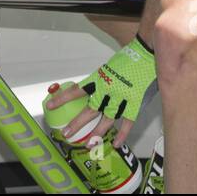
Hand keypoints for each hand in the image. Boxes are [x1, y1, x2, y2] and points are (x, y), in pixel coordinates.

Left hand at [48, 35, 156, 149]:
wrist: (146, 52)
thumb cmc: (127, 58)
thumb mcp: (108, 67)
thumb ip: (100, 80)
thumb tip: (90, 91)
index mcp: (98, 78)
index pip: (76, 91)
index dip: (62, 99)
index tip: (50, 106)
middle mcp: (107, 89)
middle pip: (89, 110)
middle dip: (77, 123)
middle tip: (66, 133)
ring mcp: (121, 97)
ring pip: (106, 119)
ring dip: (97, 133)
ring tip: (88, 143)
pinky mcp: (135, 102)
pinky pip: (127, 122)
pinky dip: (122, 134)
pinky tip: (115, 143)